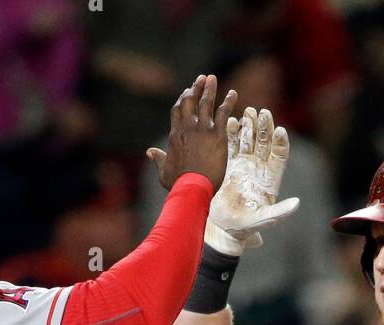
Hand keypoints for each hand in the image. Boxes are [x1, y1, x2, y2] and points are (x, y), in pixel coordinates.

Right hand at [146, 74, 238, 190]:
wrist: (192, 187)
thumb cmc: (178, 183)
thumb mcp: (164, 171)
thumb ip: (158, 159)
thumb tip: (150, 152)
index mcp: (175, 135)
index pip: (177, 110)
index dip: (182, 99)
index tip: (187, 91)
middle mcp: (187, 128)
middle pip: (189, 101)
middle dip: (195, 88)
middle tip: (201, 78)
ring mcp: (202, 130)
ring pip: (206, 103)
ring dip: (209, 89)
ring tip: (213, 78)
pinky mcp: (217, 135)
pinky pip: (223, 113)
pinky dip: (229, 102)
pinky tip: (233, 93)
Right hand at [205, 106, 300, 255]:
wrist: (224, 228)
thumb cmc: (246, 226)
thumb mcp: (265, 219)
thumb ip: (280, 212)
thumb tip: (296, 204)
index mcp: (271, 179)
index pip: (280, 155)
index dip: (280, 142)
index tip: (280, 130)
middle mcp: (259, 170)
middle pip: (265, 143)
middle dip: (265, 128)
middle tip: (263, 112)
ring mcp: (245, 166)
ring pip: (249, 141)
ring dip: (249, 126)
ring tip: (248, 110)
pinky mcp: (230, 167)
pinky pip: (232, 146)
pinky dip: (233, 134)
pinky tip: (232, 121)